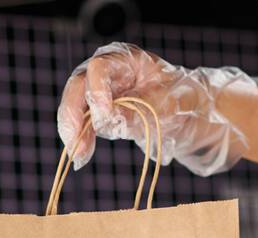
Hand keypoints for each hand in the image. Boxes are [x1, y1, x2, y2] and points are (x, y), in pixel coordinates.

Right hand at [57, 41, 257, 175]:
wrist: (183, 113)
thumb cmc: (179, 99)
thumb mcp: (168, 104)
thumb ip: (140, 109)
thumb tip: (107, 121)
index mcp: (126, 60)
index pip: (100, 68)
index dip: (97, 90)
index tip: (103, 116)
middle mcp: (107, 73)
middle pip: (79, 85)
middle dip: (73, 112)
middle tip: (75, 138)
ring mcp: (101, 93)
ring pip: (76, 107)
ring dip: (74, 131)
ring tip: (80, 155)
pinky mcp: (99, 114)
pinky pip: (83, 125)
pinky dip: (81, 140)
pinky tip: (81, 157)